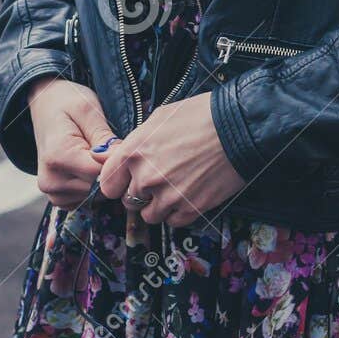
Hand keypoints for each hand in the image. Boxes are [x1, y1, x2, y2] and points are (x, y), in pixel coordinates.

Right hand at [27, 75, 115, 208]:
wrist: (45, 106)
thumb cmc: (68, 103)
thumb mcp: (88, 110)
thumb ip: (104, 137)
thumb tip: (119, 161)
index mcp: (57, 156)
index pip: (100, 174)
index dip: (117, 162)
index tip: (122, 146)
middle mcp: (50, 180)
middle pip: (99, 188)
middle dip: (111, 171)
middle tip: (110, 147)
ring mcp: (52, 192)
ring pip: (95, 197)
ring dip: (103, 180)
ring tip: (98, 155)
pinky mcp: (57, 198)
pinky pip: (87, 201)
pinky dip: (94, 188)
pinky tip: (91, 168)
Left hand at [97, 92, 245, 227]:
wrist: (238, 127)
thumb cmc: (199, 116)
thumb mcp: (158, 119)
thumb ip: (129, 143)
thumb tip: (100, 156)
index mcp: (134, 153)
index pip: (107, 184)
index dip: (117, 182)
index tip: (126, 180)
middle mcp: (147, 178)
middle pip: (129, 201)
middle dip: (140, 192)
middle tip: (159, 178)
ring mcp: (168, 196)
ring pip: (150, 215)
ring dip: (158, 205)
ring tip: (175, 187)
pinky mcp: (190, 208)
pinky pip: (173, 222)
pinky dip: (178, 212)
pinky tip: (188, 193)